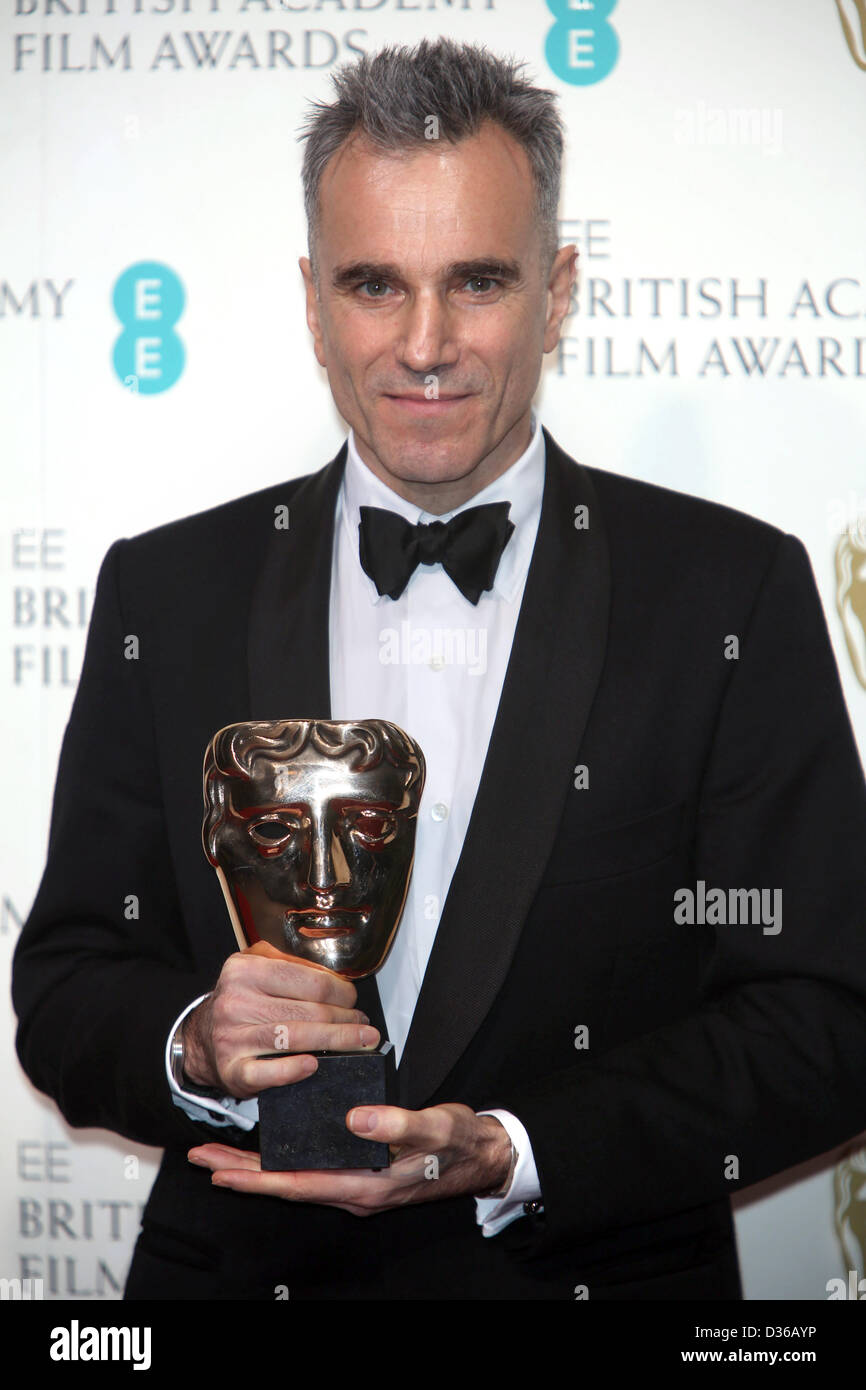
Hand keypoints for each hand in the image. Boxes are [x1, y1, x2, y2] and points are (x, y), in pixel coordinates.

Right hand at [182, 941, 378, 1099]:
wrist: (202, 1038)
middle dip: (345, 1019)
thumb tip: (336, 979)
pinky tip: (315, 1065)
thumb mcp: (257, 966)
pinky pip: (268, 1072)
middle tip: (363, 1025)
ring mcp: (232, 1037)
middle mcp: (236, 1002)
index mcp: (245, 970)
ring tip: (358, 1042)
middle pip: (308, 1010)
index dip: (341, 992)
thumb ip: (292, 964)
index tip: (354, 1000)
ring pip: (295, 1037)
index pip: (309, 980)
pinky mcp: (233, 1070)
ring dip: (335, 1041)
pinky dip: (294, 1070)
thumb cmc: (240, 1001)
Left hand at [188, 1104, 512, 1215]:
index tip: (219, 1171)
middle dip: (242, 1174)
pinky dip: (285, 1159)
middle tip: (202, 1158)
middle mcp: (354, 1190)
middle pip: (286, 1184)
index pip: (298, 1185)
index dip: (256, 1180)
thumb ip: (398, 1124)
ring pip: (296, 1177)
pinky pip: (312, 1168)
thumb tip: (356, 1120)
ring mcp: (357, 1182)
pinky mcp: (361, 1171)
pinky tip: (272, 1148)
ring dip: (258, 1168)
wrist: (483, 1155)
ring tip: (221, 1155)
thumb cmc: (460, 1144)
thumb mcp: (434, 1129)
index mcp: (365, 1186)